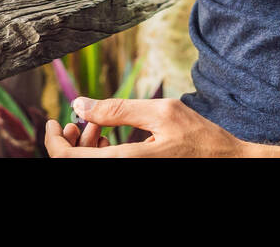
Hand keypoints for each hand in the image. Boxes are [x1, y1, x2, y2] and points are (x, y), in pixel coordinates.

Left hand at [44, 97, 251, 157]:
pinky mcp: (136, 174)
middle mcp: (125, 173)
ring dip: (87, 146)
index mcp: (125, 163)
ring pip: (91, 166)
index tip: (52, 121)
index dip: (53, 142)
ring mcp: (131, 176)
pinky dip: (101, 153)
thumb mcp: (161, 113)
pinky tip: (111, 136)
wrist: (227, 163)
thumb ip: (118, 109)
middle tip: (81, 117)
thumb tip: (79, 104)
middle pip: (76, 164)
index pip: (68, 161)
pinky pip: (107, 168)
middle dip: (71, 139)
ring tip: (100, 123)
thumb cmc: (199, 137)